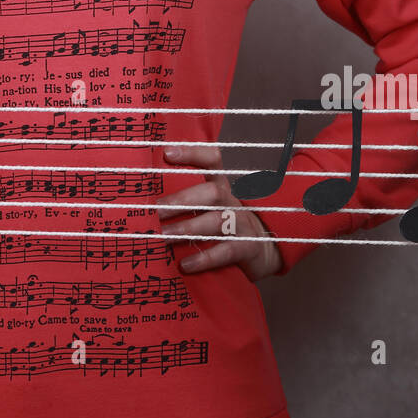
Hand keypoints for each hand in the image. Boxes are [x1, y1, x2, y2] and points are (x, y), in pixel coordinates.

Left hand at [157, 141, 282, 282]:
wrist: (267, 251)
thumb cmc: (229, 224)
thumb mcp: (215, 206)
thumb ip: (190, 198)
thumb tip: (149, 201)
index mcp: (224, 186)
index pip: (213, 160)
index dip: (193, 153)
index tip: (167, 152)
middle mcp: (234, 201)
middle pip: (212, 193)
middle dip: (182, 200)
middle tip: (156, 210)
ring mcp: (243, 224)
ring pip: (216, 221)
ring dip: (187, 228)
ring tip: (164, 237)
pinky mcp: (248, 248)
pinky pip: (226, 251)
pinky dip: (204, 258)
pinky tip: (185, 265)